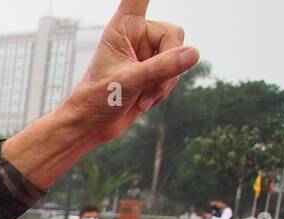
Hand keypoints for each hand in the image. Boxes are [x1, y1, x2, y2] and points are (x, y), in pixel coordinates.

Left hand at [2, 3, 196, 188]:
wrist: (90, 126)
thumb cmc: (96, 100)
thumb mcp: (128, 82)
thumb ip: (161, 68)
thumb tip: (194, 54)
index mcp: (123, 27)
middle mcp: (137, 35)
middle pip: (175, 35)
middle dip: (168, 64)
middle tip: (148, 87)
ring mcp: (146, 53)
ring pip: (179, 57)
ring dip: (165, 82)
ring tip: (142, 97)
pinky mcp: (153, 70)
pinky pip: (175, 72)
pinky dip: (164, 90)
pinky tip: (144, 100)